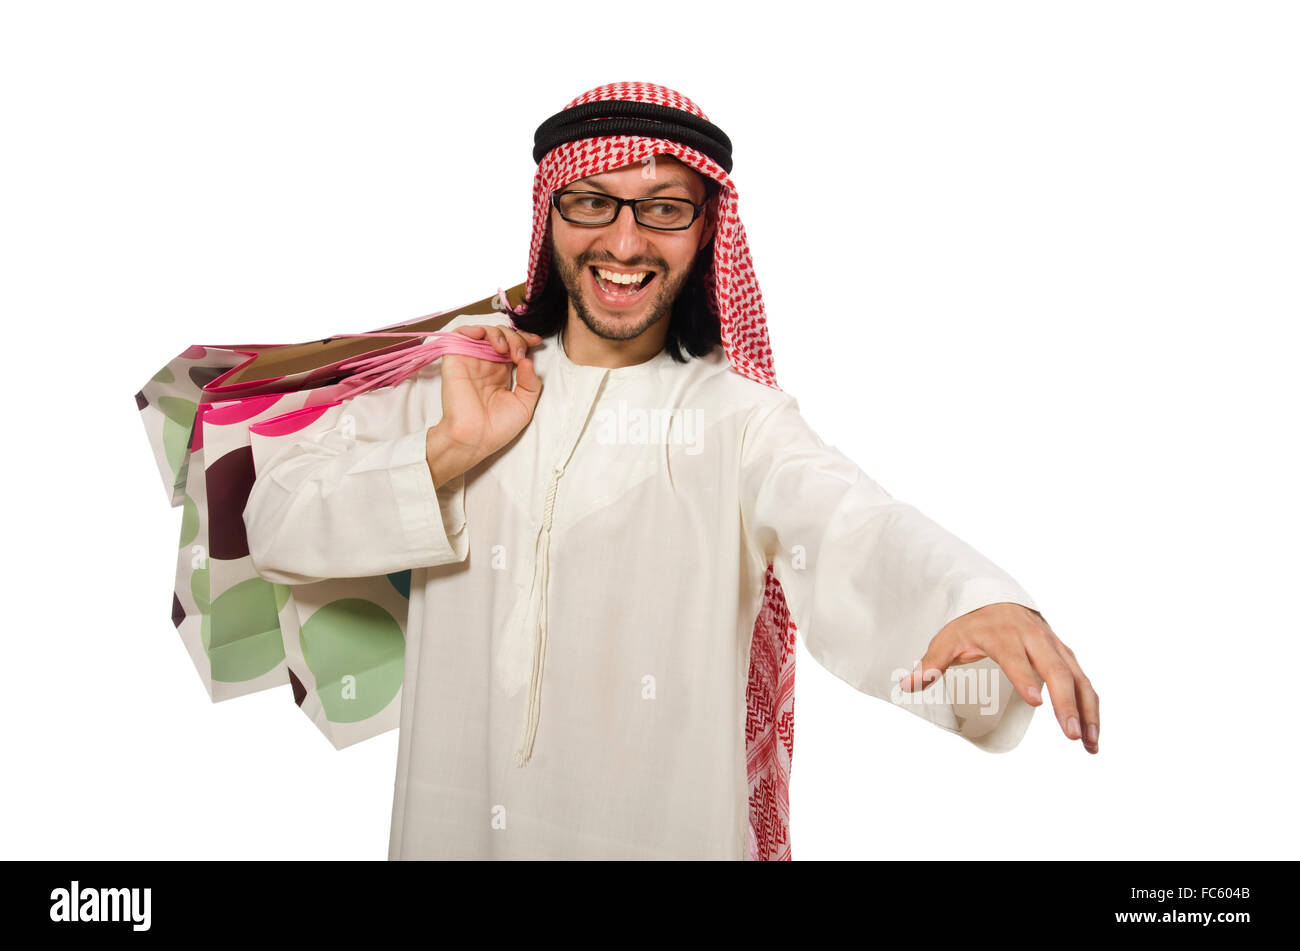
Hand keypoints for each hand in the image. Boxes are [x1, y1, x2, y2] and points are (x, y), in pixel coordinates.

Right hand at [425, 324, 543, 487]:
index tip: (536, 342)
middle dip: (516, 338)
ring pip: (485, 331)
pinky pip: (460, 333)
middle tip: (518, 354)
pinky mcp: (455, 359)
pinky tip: (484, 337)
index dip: (525, 339)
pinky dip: (473, 328)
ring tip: (505, 349)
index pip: (514, 346)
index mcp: (502, 372)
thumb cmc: (497, 428)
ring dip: (498, 333)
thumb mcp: (525, 405)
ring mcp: (471, 360)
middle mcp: (487, 363)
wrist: (475, 438)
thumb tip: (529, 360)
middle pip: (503, 335)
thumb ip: (531, 382)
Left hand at [898, 602, 1099, 753]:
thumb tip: (909, 684)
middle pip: (1056, 669)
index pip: (1015, 657)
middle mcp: (1034, 638)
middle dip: (1067, 702)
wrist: (997, 598)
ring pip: (1078, 677)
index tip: (1035, 701)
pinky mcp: (1066, 655)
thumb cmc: (971, 623)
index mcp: (1004, 634)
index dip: (1025, 678)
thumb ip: (932, 663)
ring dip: (1088, 710)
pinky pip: (1084, 681)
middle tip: (1071, 735)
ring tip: (1090, 744)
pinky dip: (1092, 706)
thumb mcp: (948, 639)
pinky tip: (1093, 734)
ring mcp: (1054, 646)